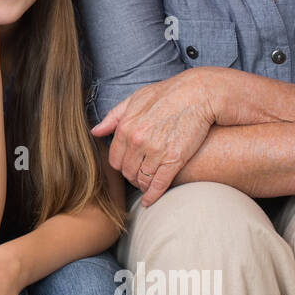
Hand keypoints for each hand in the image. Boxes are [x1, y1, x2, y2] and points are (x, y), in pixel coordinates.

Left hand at [92, 69, 220, 206]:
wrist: (198, 94)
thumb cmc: (167, 94)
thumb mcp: (136, 99)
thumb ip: (114, 117)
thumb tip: (95, 132)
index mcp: (126, 128)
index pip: (114, 159)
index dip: (120, 165)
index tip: (127, 166)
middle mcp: (138, 141)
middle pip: (127, 171)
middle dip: (131, 176)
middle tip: (138, 176)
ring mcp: (156, 151)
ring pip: (141, 179)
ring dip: (142, 185)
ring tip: (146, 184)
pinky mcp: (174, 159)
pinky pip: (158, 184)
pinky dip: (153, 196)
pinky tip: (150, 201)